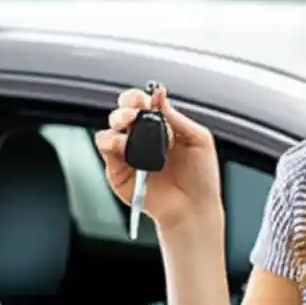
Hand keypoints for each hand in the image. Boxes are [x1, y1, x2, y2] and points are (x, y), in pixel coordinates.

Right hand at [94, 84, 221, 231]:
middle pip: (122, 112)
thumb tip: (159, 97)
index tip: (147, 99)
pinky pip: (105, 149)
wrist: (194, 207)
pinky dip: (111, 142)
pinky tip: (125, 147)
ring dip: (117, 122)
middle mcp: (142, 139)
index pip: (142, 104)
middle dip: (126, 106)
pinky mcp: (117, 171)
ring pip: (110, 128)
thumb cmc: (201, 178)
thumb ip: (177, 117)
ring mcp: (128, 154)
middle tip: (135, 113)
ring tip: (130, 129)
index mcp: (161, 127)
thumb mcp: (199, 139)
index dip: (140, 98)